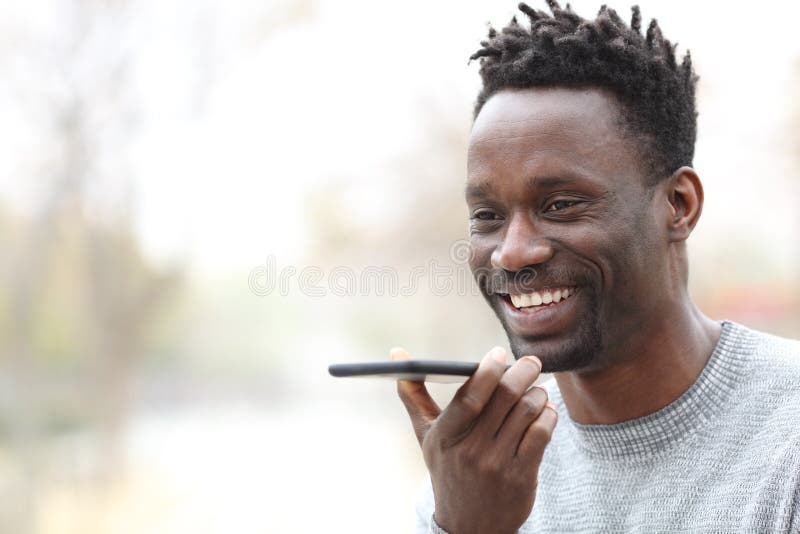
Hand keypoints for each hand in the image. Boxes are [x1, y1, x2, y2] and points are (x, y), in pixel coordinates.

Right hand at [392, 347, 556, 533]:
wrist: (468, 526)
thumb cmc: (448, 470)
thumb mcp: (427, 436)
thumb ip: (414, 395)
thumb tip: (397, 354)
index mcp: (445, 436)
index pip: (469, 397)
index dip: (487, 371)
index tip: (498, 354)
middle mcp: (470, 450)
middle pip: (504, 398)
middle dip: (522, 373)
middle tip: (531, 362)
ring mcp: (497, 464)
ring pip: (527, 412)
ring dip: (537, 393)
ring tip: (537, 389)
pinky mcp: (521, 476)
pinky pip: (541, 434)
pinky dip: (548, 415)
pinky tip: (545, 410)